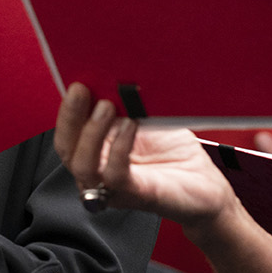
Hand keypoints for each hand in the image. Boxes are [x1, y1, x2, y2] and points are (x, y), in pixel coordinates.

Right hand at [54, 83, 235, 227]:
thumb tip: (111, 77)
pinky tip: (130, 126)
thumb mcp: (146, 119)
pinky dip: (119, 148)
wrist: (205, 183)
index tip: (76, 83)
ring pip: (83, 166)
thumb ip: (126, 105)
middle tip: (81, 90)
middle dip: (70, 117)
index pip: (68, 132)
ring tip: (107, 106)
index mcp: (96, 151)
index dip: (67, 109)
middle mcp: (97, 172)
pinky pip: (115, 175)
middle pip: (67, 149)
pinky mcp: (135, 195)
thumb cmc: (174, 152)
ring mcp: (113, 187)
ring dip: (91, 132)